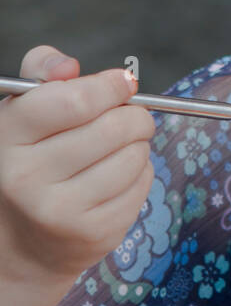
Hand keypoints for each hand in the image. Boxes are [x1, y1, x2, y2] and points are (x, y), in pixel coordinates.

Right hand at [0, 46, 155, 282]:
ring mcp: (61, 210)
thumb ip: (41, 73)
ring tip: (119, 147)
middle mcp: (27, 177)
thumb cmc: (29, 159)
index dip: (110, 86)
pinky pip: (143, 185)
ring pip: (135, 156)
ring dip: (138, 144)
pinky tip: (118, 175)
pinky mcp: (94, 233)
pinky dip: (141, 172)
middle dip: (135, 115)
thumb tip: (69, 66)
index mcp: (7, 137)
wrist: (22, 239)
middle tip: (131, 116)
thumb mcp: (21, 111)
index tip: (124, 82)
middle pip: (114, 127)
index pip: (74, 100)